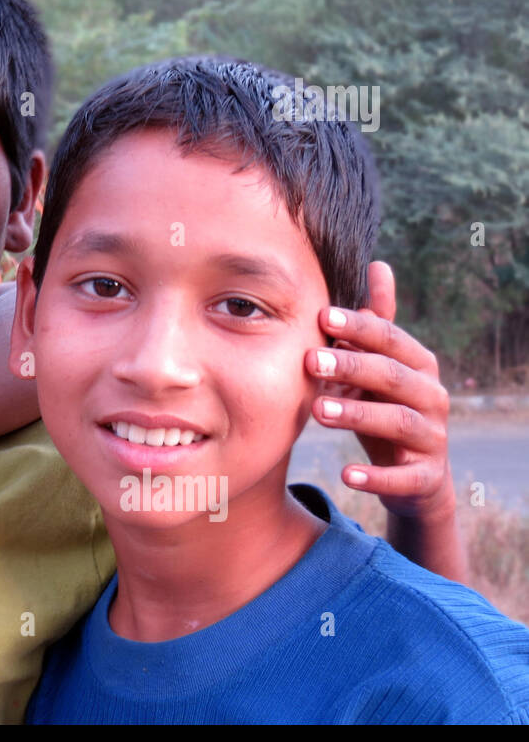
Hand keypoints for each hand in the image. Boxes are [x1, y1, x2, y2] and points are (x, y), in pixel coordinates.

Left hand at [307, 261, 453, 521]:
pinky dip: (375, 476)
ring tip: (318, 410)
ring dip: (357, 415)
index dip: (357, 326)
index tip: (319, 316)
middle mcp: (431, 396)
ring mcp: (432, 437)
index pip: (389, 339)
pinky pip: (402, 477)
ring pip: (398, 421)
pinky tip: (345, 474)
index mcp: (418, 364)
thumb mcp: (379, 365)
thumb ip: (376, 322)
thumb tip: (379, 263)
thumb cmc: (385, 406)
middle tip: (309, 360)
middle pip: (392, 376)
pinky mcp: (425, 477)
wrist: (413, 476)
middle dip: (351, 365)